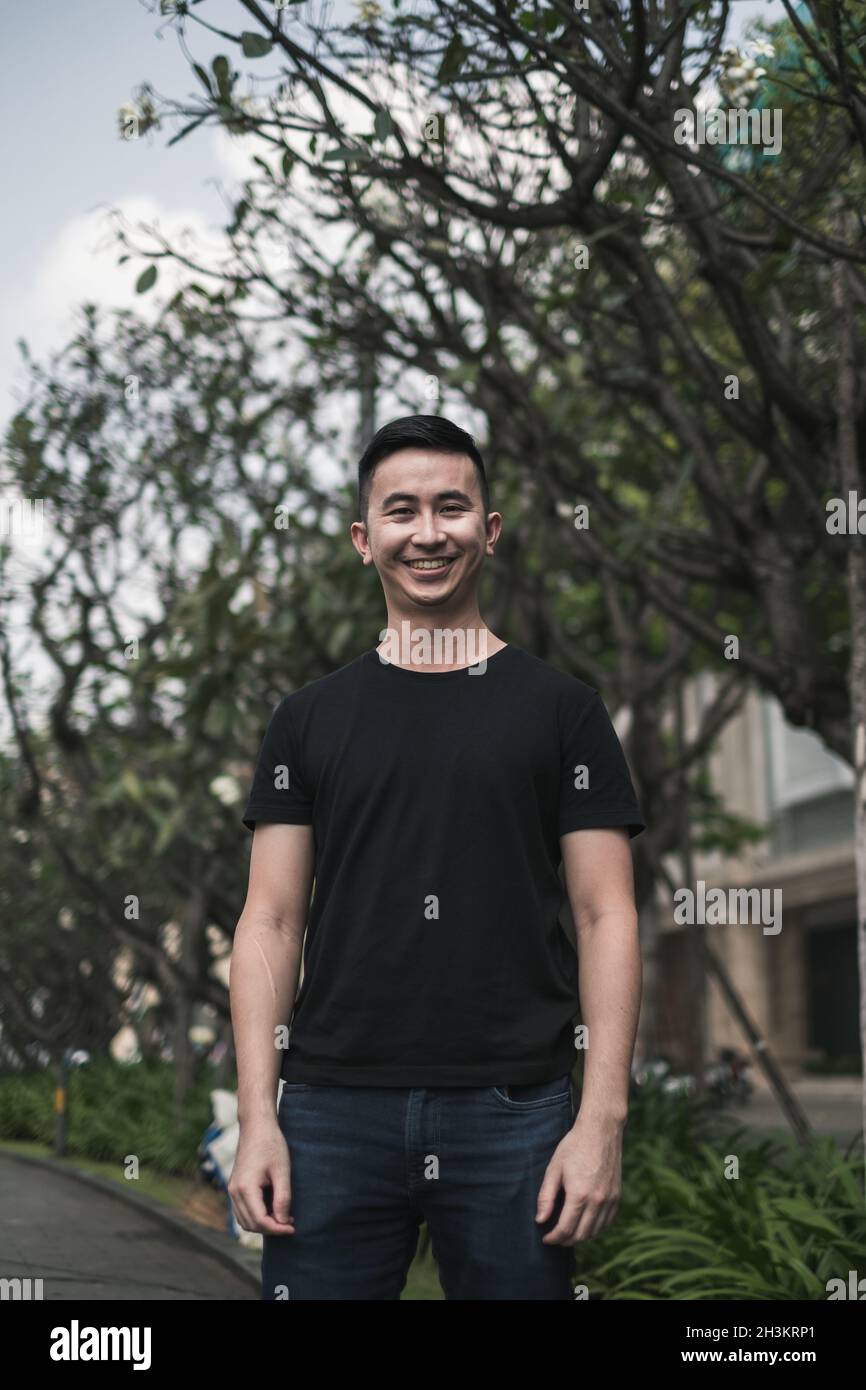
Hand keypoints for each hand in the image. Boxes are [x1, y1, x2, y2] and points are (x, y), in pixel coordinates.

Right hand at [227, 1120, 295, 1235]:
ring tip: (282, 1217)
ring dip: (262, 1224)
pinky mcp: (234, 1187)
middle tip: (290, 1222)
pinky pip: (242, 1211)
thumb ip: (282, 1198)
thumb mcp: (282, 1171)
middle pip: (250, 1224)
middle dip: (270, 1228)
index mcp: (245, 1188)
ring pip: (244, 1221)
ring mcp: (232, 1190)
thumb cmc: (271, 1145)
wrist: (256, 1127)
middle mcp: (234, 1192)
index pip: (259, 1221)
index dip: (277, 1228)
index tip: (293, 1227)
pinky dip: (255, 1216)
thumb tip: (283, 1222)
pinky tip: (271, 1210)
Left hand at [536, 1112, 622, 1244]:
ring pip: (595, 1232)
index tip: (546, 1238)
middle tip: (555, 1238)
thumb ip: (546, 1196)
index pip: (565, 1229)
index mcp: (579, 1195)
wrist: (600, 1131)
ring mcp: (610, 1200)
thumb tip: (540, 1220)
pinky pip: (607, 1222)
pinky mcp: (617, 1196)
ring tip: (568, 1233)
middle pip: (581, 1235)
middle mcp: (597, 1201)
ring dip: (581, 1237)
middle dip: (566, 1241)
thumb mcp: (554, 1168)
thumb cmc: (574, 1146)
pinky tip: (586, 1225)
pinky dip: (596, 1229)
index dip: (554, 1238)